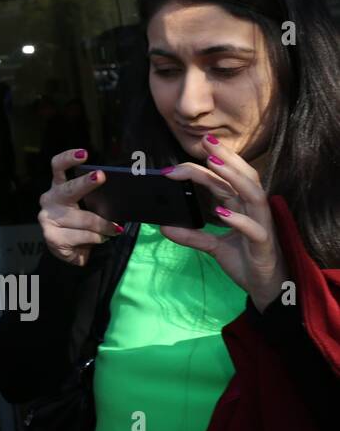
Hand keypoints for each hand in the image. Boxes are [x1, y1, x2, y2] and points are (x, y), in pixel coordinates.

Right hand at [38, 149, 123, 266]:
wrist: (71, 252)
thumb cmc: (83, 224)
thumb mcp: (90, 207)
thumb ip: (97, 198)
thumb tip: (120, 194)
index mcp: (59, 187)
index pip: (58, 167)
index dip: (68, 158)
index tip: (83, 154)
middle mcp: (50, 199)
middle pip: (68, 189)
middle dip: (85, 182)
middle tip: (100, 176)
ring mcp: (48, 218)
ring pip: (84, 218)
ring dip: (103, 225)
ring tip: (115, 229)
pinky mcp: (52, 237)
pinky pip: (83, 235)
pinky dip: (97, 238)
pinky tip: (100, 239)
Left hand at [159, 135, 288, 312]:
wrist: (267, 289)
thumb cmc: (245, 261)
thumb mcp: (213, 246)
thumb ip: (192, 236)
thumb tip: (164, 227)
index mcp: (242, 207)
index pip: (226, 179)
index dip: (209, 165)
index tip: (190, 152)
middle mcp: (253, 211)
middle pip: (243, 176)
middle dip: (226, 157)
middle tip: (206, 142)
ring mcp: (262, 225)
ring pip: (254, 194)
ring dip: (233, 177)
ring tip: (213, 164)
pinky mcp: (264, 245)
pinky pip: (255, 229)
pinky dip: (238, 219)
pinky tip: (221, 212)